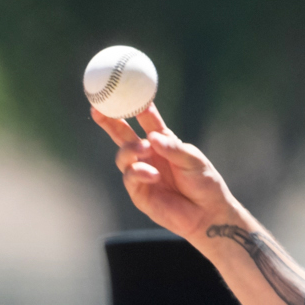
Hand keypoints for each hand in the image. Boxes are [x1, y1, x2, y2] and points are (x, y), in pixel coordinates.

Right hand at [91, 104, 237, 240]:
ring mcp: (142, 173)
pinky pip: (130, 177)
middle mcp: (149, 155)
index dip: (134, 105)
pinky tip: (153, 175)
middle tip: (97, 109)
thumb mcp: (193, 159)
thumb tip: (152, 137)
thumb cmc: (204, 183)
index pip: (145, 119)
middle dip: (109, 121)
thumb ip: (173, 148)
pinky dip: (138, 172)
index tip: (124, 91)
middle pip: (123, 134)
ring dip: (130, 150)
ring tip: (144, 150)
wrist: (207, 214)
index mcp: (163, 141)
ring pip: (123, 155)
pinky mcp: (139, 193)